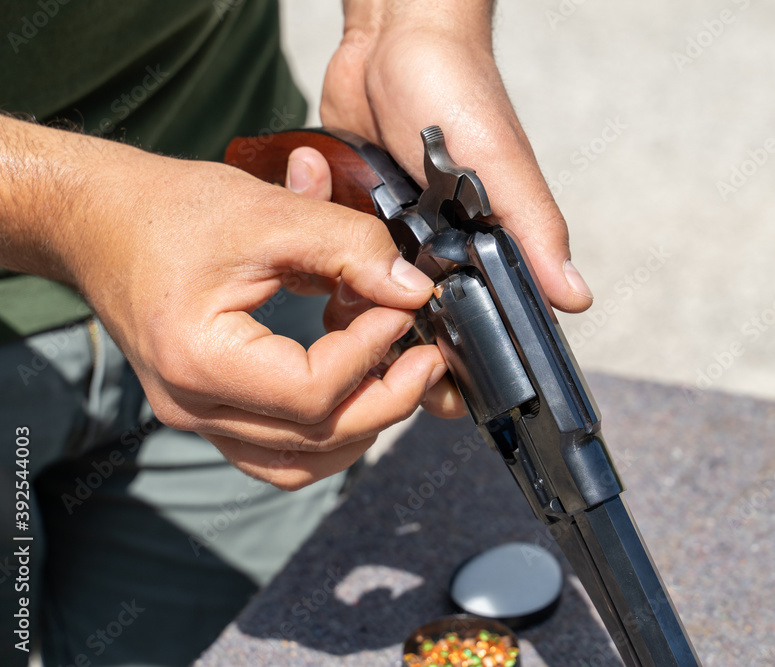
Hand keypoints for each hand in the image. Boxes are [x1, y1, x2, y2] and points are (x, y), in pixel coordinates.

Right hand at [0, 118, 447, 489]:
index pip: (312, 392)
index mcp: (199, 361)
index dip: (371, 353)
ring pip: (301, 461)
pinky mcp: (208, 412)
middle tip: (427, 355)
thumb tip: (413, 289)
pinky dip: (327, 431)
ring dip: (361, 423)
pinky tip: (355, 385)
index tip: (403, 308)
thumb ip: (349, 246)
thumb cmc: (171, 212)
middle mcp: (193, 406)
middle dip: (388, 398)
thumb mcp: (269, 214)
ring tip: (395, 370)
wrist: (100, 220)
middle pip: (316, 438)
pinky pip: (278, 453)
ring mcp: (197, 418)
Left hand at [319, 0, 594, 314]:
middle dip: (394, 313)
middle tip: (375, 294)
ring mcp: (401, 231)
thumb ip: (535, 228)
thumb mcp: (501, 162)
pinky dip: (330, 243)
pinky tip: (327, 217)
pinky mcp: (362, 212)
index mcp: (492, 240)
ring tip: (345, 252)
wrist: (388, 39)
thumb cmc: (455, 86)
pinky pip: (341, 249)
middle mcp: (448, 242)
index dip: (461, 341)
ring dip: (354, 281)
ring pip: (374, 287)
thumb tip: (575, 296)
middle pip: (420, 310)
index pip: (484, 312)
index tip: (434, 354)